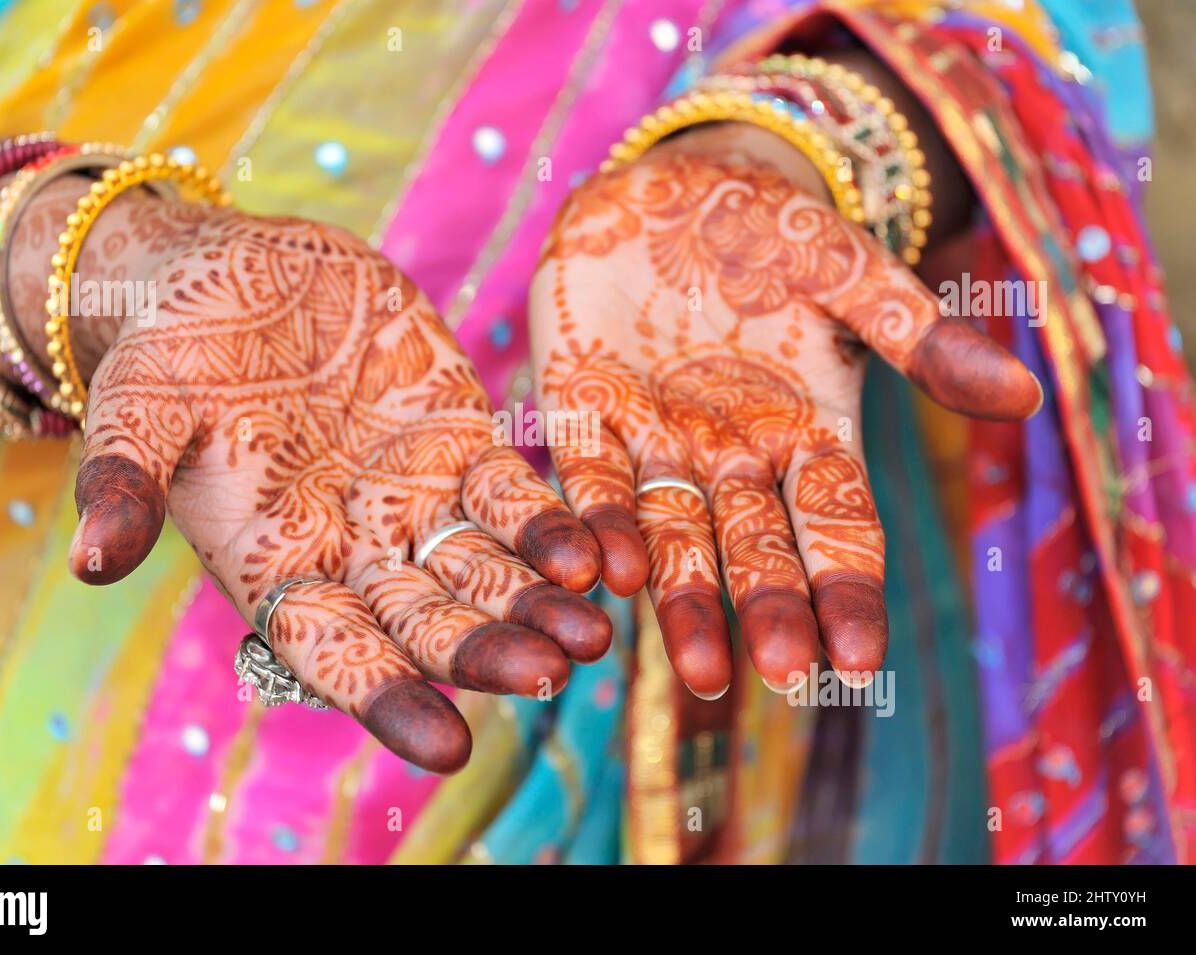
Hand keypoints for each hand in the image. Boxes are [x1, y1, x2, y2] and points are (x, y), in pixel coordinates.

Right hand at [70, 207, 609, 772]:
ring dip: (538, 604)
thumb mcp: (136, 406)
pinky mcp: (462, 442)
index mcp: (276, 564)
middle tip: (550, 677)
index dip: (387, 698)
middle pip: (428, 622)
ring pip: (486, 570)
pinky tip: (596, 554)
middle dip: (485, 653)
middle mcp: (355, 548)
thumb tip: (89, 563)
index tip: (447, 749)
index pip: (334, 650)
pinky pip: (517, 497)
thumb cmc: (171, 345)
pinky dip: (555, 526)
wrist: (236, 268)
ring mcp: (415, 499)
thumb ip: (124, 484)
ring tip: (593, 633)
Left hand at [529, 132, 1040, 698]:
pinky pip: (589, 476)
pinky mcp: (580, 408)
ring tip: (695, 670)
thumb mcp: (849, 271)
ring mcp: (653, 438)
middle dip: (767, 606)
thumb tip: (1025, 397)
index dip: (848, 590)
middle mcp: (730, 454)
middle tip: (777, 670)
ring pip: (670, 533)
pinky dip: (598, 520)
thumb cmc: (772, 226)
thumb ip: (918, 335)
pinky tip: (607, 570)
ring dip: (680, 597)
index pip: (836, 525)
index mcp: (805, 430)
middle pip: (754, 545)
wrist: (672, 180)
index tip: (859, 661)